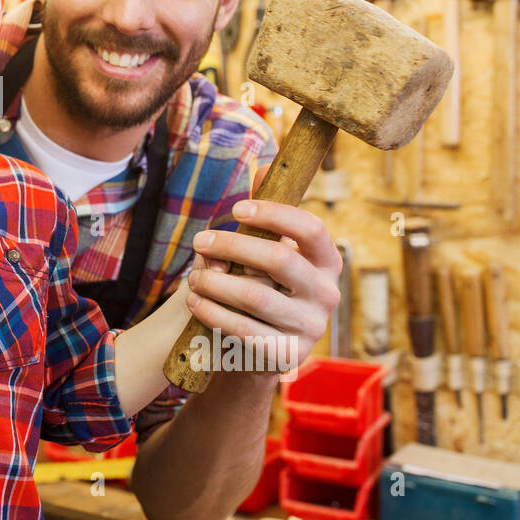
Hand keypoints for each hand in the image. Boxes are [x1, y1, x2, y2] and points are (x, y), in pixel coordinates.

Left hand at [183, 166, 341, 372]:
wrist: (261, 350)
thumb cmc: (263, 287)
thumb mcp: (268, 251)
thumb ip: (267, 214)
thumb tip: (265, 165)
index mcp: (327, 262)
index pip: (311, 229)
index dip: (273, 214)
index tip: (235, 210)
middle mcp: (326, 295)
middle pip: (279, 260)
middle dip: (231, 247)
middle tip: (198, 242)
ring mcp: (310, 328)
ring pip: (256, 297)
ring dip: (215, 283)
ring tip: (192, 278)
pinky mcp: (286, 355)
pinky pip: (242, 329)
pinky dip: (212, 312)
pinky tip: (194, 302)